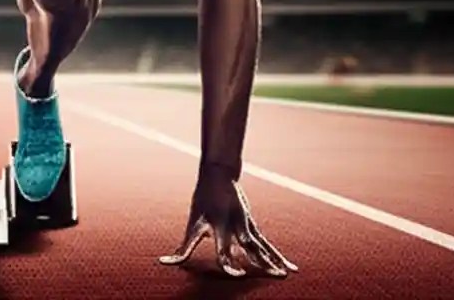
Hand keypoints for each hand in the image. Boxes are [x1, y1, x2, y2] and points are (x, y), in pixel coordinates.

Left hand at [159, 166, 296, 277]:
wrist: (219, 176)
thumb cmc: (202, 201)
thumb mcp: (192, 224)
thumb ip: (183, 248)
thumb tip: (163, 262)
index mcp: (220, 227)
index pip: (225, 250)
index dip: (230, 263)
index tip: (238, 274)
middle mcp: (237, 227)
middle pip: (251, 248)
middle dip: (262, 263)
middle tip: (274, 276)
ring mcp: (247, 226)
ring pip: (263, 246)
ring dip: (274, 261)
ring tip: (284, 275)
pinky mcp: (253, 227)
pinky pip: (267, 244)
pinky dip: (278, 256)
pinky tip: (290, 267)